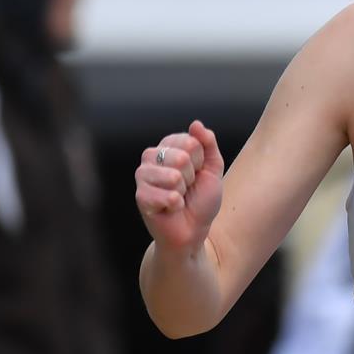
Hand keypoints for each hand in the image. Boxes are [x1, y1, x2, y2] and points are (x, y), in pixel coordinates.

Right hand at [136, 120, 223, 251]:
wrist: (193, 229)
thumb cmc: (201, 199)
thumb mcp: (213, 169)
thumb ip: (208, 144)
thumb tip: (196, 124)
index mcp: (168, 147)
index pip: (189, 141)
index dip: (200, 161)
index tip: (197, 172)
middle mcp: (151, 158)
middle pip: (181, 157)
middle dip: (192, 177)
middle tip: (187, 187)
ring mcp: (143, 176)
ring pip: (173, 176)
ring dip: (183, 191)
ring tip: (179, 196)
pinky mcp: (141, 196)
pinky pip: (167, 195)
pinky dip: (176, 205)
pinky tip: (171, 208)